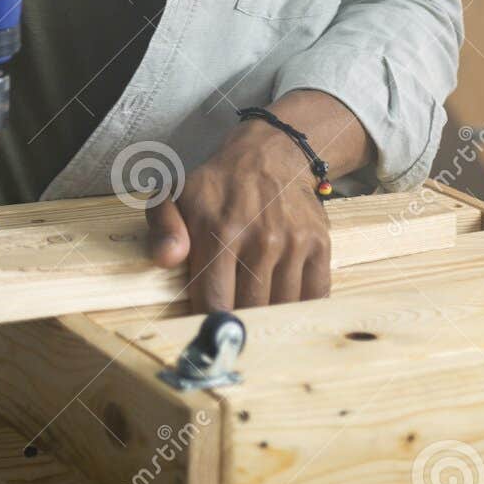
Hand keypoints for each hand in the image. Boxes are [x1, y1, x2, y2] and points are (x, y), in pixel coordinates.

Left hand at [145, 120, 330, 312]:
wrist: (271, 153)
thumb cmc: (217, 185)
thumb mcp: (176, 195)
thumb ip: (163, 228)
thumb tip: (166, 259)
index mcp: (219, 229)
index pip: (214, 301)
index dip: (209, 323)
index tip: (207, 329)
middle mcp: (260, 237)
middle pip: (250, 311)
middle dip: (239, 323)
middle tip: (232, 323)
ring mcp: (293, 242)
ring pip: (282, 309)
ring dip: (269, 317)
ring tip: (256, 310)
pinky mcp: (320, 245)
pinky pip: (313, 298)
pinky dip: (299, 309)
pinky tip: (284, 302)